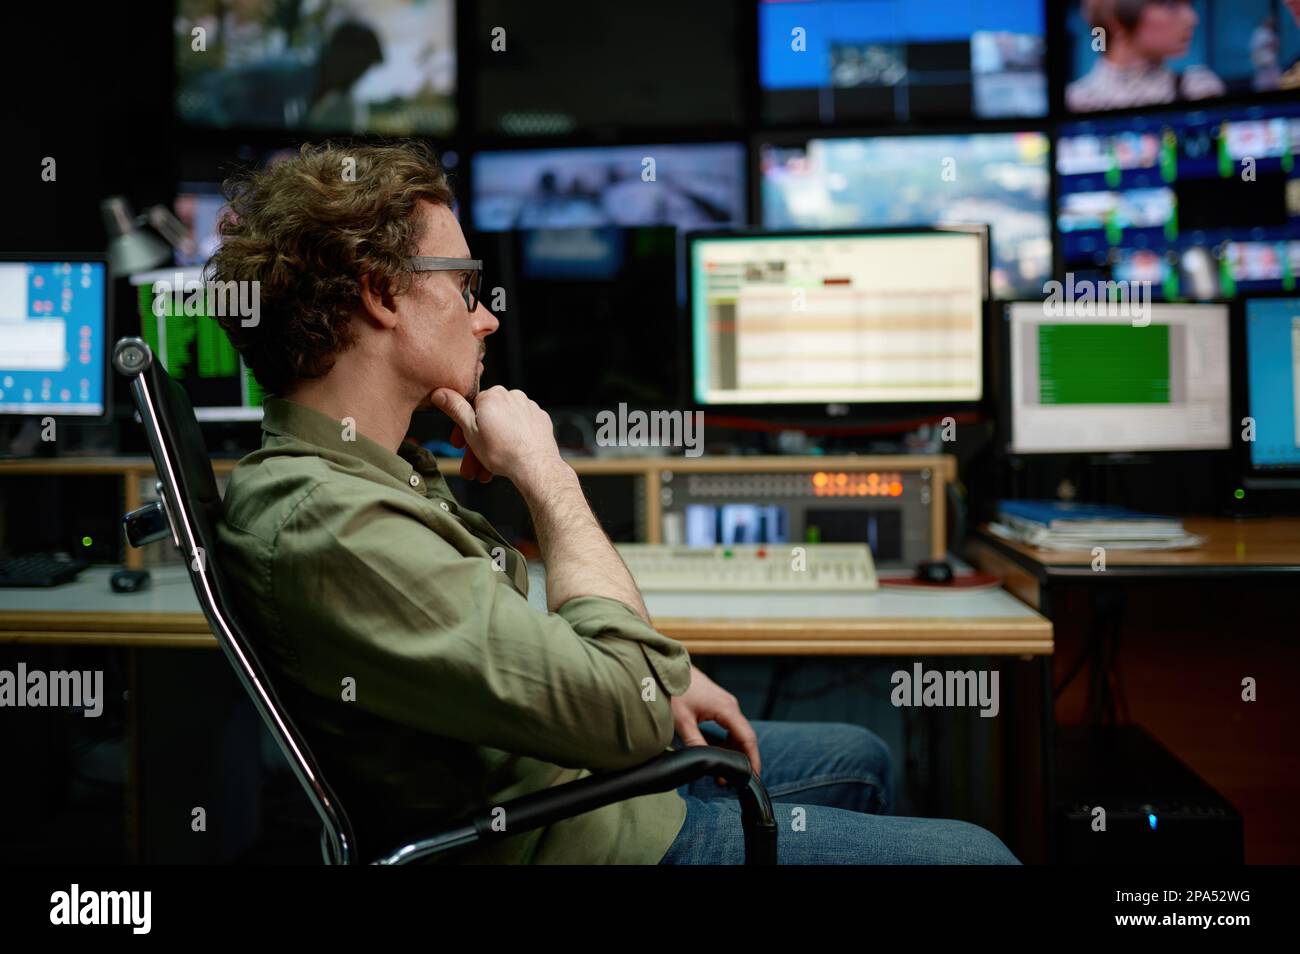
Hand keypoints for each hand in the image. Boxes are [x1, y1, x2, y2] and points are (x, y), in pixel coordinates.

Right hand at [434, 386, 561, 487]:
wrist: (535, 466)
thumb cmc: (503, 452)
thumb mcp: (470, 431)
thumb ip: (455, 409)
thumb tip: (440, 392)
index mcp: (492, 395)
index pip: (472, 407)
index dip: (463, 429)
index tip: (460, 445)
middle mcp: (512, 395)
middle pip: (488, 419)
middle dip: (478, 444)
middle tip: (473, 464)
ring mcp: (529, 407)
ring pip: (504, 426)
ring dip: (493, 446)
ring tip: (487, 470)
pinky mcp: (541, 419)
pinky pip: (520, 428)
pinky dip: (513, 440)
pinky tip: (508, 457)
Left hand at [671, 665, 759, 784]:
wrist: (666, 667)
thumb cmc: (673, 690)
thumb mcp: (682, 720)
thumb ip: (695, 742)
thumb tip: (705, 762)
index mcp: (726, 709)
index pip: (748, 738)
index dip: (752, 760)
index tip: (753, 778)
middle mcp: (730, 705)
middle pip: (744, 737)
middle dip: (741, 759)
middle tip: (732, 781)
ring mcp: (725, 704)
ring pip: (736, 732)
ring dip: (733, 751)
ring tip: (722, 771)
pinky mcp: (717, 704)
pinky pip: (729, 727)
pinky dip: (726, 742)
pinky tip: (717, 753)